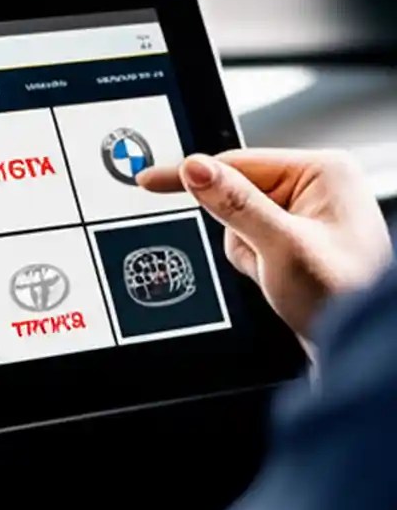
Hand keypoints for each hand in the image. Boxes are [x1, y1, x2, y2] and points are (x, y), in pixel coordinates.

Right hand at [137, 149, 390, 339]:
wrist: (358, 346)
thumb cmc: (342, 294)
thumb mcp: (280, 246)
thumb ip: (234, 203)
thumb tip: (195, 169)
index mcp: (323, 172)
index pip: (237, 163)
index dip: (191, 176)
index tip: (149, 180)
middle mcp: (318, 188)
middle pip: (236, 196)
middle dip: (240, 234)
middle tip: (269, 259)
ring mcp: (309, 215)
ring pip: (238, 224)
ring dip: (248, 253)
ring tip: (281, 273)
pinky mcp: (299, 239)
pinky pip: (251, 243)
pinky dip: (256, 263)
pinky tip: (281, 278)